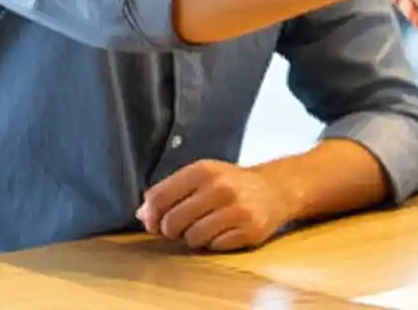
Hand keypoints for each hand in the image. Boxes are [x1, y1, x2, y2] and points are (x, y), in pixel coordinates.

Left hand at [137, 160, 298, 251]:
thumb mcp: (201, 176)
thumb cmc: (230, 184)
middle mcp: (221, 187)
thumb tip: (142, 214)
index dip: (151, 216)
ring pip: (192, 238)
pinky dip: (214, 243)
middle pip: (172, 222)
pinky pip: (215, 246)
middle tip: (179, 228)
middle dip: (170, 231)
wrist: (275, 189)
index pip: (159, 198)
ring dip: (193, 238)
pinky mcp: (250, 230)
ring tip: (204, 228)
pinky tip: (223, 231)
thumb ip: (170, 190)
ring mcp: (238, 209)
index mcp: (203, 170)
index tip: (153, 222)